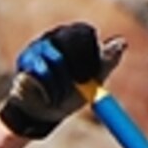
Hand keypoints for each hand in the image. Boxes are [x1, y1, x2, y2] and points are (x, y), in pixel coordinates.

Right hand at [0, 23, 121, 139]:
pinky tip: (49, 98)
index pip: (85, 33)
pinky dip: (50, 90)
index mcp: (76, 36)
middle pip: (70, 39)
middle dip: (78, 66)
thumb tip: (122, 43)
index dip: (90, 55)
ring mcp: (39, 46)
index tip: (90, 77)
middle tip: (82, 85)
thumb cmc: (71, 93)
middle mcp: (57, 36)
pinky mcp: (25, 60)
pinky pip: (41, 72)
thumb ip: (107, 61)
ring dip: (63, 84)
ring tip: (62, 97)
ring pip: (56, 59)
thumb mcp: (94, 79)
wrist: (42, 113)